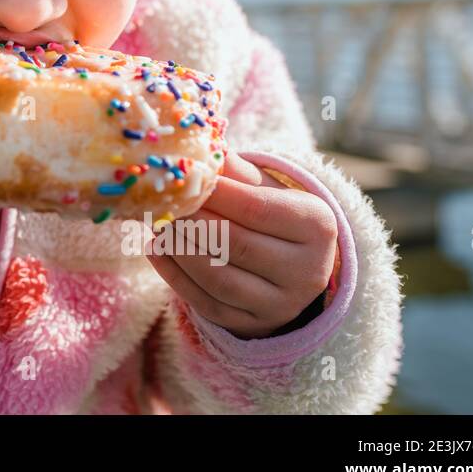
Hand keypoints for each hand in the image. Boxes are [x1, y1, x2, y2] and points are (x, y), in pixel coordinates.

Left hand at [143, 153, 337, 338]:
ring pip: (218, 278)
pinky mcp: (251, 325)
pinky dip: (173, 276)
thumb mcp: (264, 187)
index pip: (257, 209)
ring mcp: (280, 305)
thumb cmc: (270, 214)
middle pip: (236, 245)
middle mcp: (307, 271)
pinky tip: (155, 249)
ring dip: (179, 249)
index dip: (215, 194)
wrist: (287, 266)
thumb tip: (199, 146)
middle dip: (192, 222)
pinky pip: (205, 303)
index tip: (184, 178)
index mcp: (317, 226)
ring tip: (157, 224)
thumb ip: (234, 170)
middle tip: (162, 203)